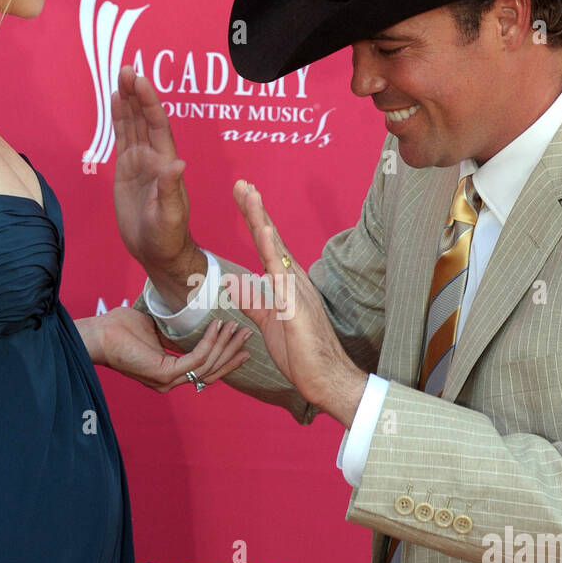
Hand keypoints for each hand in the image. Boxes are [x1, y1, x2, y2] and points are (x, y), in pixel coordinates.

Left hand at [95, 306, 250, 392]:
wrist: (99, 333)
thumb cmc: (121, 329)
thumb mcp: (155, 330)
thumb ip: (175, 336)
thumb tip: (193, 326)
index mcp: (168, 373)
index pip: (204, 370)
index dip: (225, 357)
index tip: (241, 343)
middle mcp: (170, 381)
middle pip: (211, 370)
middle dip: (232, 352)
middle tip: (248, 334)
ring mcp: (167, 380)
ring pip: (207, 365)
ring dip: (224, 345)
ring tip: (236, 327)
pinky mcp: (164, 374)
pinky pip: (195, 359)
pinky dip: (208, 342)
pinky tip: (216, 326)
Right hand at [112, 66, 201, 288]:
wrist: (156, 250)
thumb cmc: (167, 236)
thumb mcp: (170, 216)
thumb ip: (171, 190)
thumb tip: (177, 164)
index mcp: (165, 163)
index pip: (157, 125)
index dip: (149, 102)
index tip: (139, 81)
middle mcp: (153, 157)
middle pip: (144, 118)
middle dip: (137, 93)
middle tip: (126, 68)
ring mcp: (139, 162)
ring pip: (133, 124)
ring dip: (128, 101)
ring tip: (120, 75)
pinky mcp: (126, 170)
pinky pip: (122, 138)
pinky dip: (119, 119)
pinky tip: (116, 102)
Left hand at [232, 179, 367, 425]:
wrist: (326, 379)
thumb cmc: (301, 354)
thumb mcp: (268, 323)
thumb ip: (253, 301)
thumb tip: (235, 282)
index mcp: (287, 283)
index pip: (267, 245)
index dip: (255, 220)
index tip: (243, 195)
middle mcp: (294, 280)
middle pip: (271, 238)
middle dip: (256, 210)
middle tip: (242, 183)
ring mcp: (296, 290)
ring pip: (276, 249)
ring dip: (262, 220)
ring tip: (250, 194)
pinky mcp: (296, 306)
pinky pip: (280, 275)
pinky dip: (271, 252)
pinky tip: (263, 232)